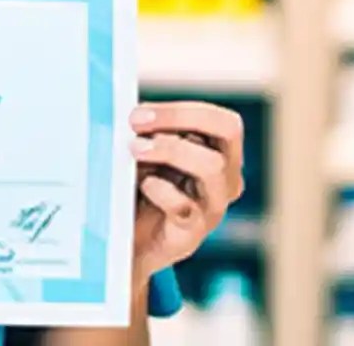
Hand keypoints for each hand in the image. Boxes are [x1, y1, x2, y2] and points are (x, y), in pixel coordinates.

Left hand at [128, 101, 244, 289]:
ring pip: (211, 166)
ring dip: (170, 150)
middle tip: (134, 123)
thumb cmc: (138, 190)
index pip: (223, 121)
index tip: (139, 113)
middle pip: (227, 133)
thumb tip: (130, 111)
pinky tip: (143, 185)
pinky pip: (185, 206)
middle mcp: (224, 178)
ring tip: (135, 150)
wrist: (126, 244)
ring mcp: (212, 207)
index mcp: (217, 154)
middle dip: (177, 119)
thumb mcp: (146, 156)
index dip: (184, 110)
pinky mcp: (192, 233)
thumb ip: (146, 133)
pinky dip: (161, 190)